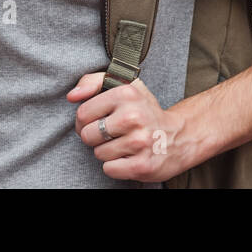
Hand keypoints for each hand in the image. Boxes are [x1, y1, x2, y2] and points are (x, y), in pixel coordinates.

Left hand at [67, 72, 192, 181]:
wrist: (179, 136)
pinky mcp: (143, 165)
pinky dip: (115, 166)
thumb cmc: (144, 110)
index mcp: (127, 93)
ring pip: (98, 154)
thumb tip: (72, 96)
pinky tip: (129, 156)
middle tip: (110, 135)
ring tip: (123, 144)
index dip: (85, 121)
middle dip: (94, 138)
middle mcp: (134, 116)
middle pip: (88, 136)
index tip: (97, 121)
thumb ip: (93, 82)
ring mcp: (140, 142)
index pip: (83, 113)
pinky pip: (109, 169)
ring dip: (107, 152)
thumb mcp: (124, 86)